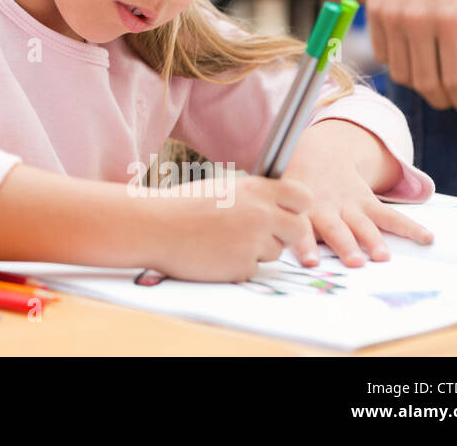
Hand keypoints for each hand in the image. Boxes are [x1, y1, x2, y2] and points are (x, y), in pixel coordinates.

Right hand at [149, 174, 312, 281]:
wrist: (153, 227)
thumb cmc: (180, 205)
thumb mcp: (221, 189)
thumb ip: (252, 198)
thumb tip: (275, 209)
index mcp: (255, 189)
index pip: (302, 196)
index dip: (300, 207)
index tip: (293, 214)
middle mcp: (260, 214)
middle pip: (298, 230)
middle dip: (292, 238)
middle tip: (282, 243)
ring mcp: (253, 242)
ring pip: (274, 252)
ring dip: (257, 250)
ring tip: (223, 241)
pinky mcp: (242, 266)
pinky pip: (252, 268)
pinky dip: (237, 265)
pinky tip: (214, 254)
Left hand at [283, 119, 433, 266]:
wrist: (317, 153)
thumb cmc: (292, 184)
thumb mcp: (276, 193)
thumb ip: (272, 213)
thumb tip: (254, 235)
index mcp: (302, 207)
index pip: (302, 227)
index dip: (305, 243)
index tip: (310, 261)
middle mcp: (327, 207)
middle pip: (337, 229)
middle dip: (345, 245)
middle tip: (354, 262)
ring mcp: (349, 205)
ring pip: (363, 224)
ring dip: (373, 240)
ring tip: (382, 257)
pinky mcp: (367, 202)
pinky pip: (390, 216)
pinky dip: (410, 227)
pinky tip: (427, 238)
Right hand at [367, 0, 456, 116]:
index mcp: (449, 20)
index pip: (454, 78)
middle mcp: (417, 22)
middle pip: (424, 82)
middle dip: (441, 99)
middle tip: (450, 101)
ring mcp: (391, 19)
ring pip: (400, 73)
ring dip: (418, 83)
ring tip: (430, 79)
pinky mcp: (373, 15)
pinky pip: (383, 55)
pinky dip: (398, 62)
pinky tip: (411, 55)